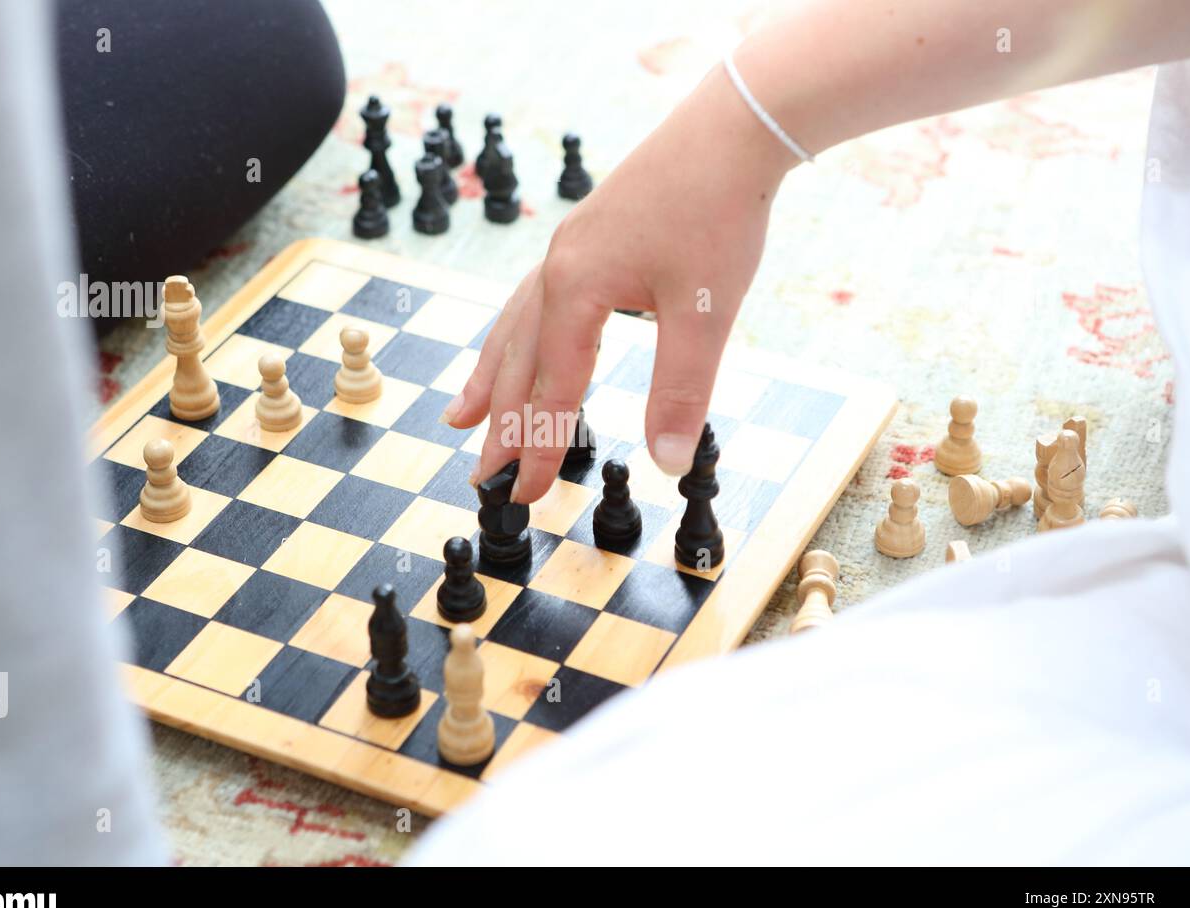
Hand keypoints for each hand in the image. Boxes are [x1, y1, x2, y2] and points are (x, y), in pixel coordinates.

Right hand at [442, 65, 796, 502]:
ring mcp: (563, 252)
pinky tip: (515, 344)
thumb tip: (669, 464)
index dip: (536, 449)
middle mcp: (555, 272)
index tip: (522, 498)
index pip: (549, 390)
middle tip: (481, 479)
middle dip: (499, 427)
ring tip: (459, 417)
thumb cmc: (718, 212)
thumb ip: (681, 390)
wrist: (730, 128)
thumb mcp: (705, 312)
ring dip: (489, 380)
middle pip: (515, 365)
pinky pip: (529, 302)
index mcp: (575, 291)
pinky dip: (512, 337)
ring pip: (512, 330)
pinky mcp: (581, 239)